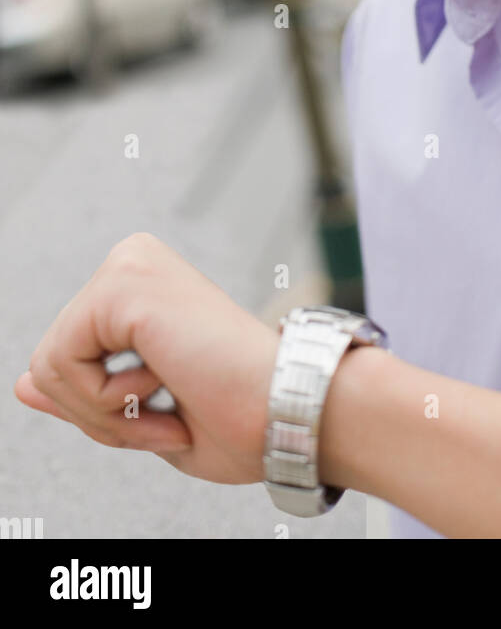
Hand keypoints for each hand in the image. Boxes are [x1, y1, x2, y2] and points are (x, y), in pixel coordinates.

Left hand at [14, 232, 278, 485]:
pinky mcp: (121, 284)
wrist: (290, 407)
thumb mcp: (143, 410)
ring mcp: (127, 265)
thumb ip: (81, 391)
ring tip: (169, 409)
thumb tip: (23, 384)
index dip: (106, 413)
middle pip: (52, 360)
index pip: (69, 357)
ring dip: (106, 415)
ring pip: (50, 366)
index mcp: (141, 284)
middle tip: (170, 421)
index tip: (172, 417)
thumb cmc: (242, 414)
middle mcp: (132, 261)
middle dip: (100, 416)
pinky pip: (60, 363)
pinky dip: (104, 403)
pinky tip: (162, 384)